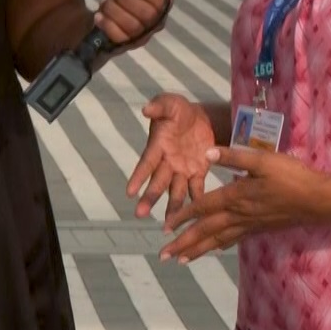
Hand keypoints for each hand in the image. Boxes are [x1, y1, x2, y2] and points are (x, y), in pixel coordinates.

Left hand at [94, 0, 170, 49]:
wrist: (108, 18)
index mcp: (162, 6)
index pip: (161, 1)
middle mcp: (156, 24)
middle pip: (147, 14)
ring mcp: (141, 37)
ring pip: (132, 25)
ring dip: (114, 9)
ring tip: (106, 1)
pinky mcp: (126, 45)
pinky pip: (119, 37)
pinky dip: (107, 24)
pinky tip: (99, 15)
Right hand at [126, 94, 216, 218]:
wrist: (200, 118)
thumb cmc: (179, 110)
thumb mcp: (171, 103)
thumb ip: (160, 106)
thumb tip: (146, 109)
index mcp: (158, 146)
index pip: (146, 163)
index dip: (138, 177)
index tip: (129, 192)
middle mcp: (167, 162)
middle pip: (157, 182)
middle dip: (149, 198)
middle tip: (140, 214)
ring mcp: (182, 170)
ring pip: (175, 192)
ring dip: (172, 208)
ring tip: (169, 226)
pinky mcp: (198, 173)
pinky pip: (196, 190)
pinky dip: (197, 202)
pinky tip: (196, 217)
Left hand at [160, 146, 323, 261]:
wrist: (318, 199)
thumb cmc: (291, 175)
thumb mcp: (262, 159)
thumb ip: (234, 156)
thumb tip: (206, 152)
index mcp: (236, 196)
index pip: (203, 207)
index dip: (183, 216)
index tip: (165, 226)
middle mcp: (239, 214)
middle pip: (205, 231)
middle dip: (183, 243)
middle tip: (163, 256)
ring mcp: (250, 224)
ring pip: (218, 240)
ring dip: (197, 250)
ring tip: (181, 260)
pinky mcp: (260, 228)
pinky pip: (234, 239)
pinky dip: (220, 245)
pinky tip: (214, 249)